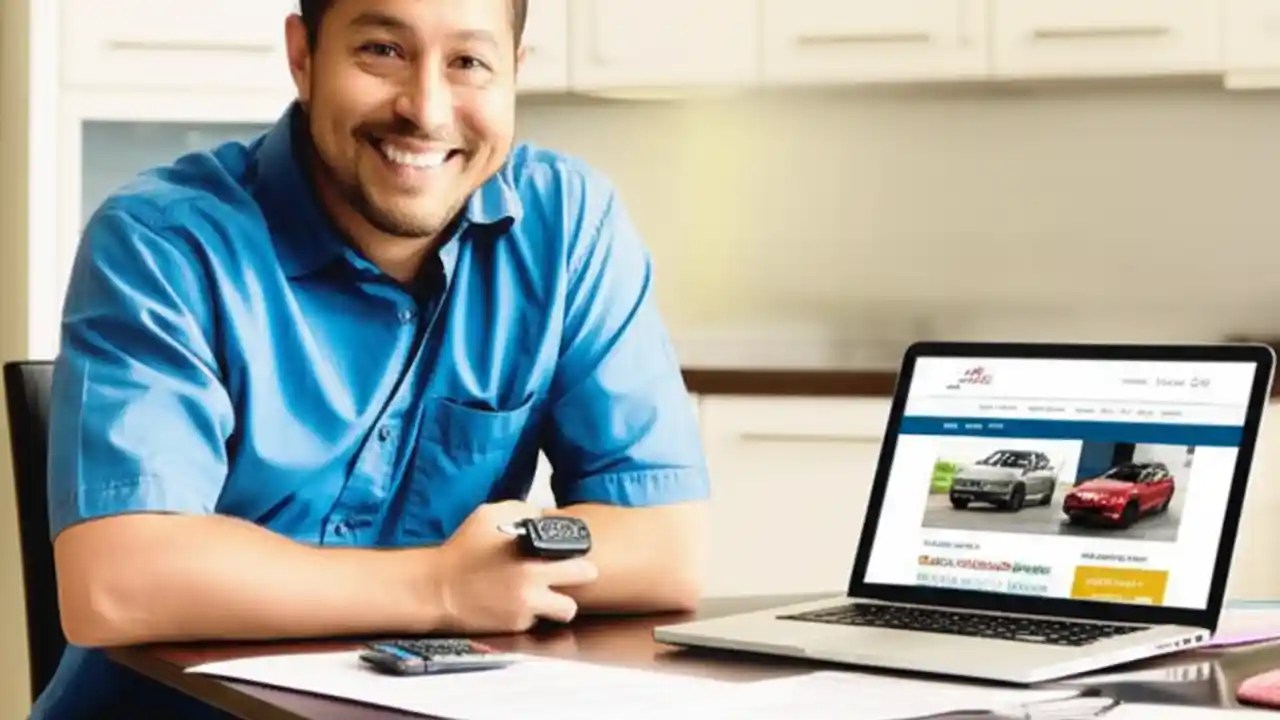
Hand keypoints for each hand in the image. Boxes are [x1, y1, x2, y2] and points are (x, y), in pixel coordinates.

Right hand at [434, 501, 598, 633]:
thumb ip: (524, 510)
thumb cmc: (463, 550)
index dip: (575, 545)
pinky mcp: (518, 625)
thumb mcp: (490, 515)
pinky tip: (520, 603)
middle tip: (571, 571)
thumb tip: (546, 515)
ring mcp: (528, 606)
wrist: (437, 589)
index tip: (572, 547)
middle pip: (586, 574)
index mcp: (530, 549)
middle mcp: (534, 579)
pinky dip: (534, 613)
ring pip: (568, 608)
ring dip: (562, 601)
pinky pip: (540, 620)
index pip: (575, 544)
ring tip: (549, 594)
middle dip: (581, 572)